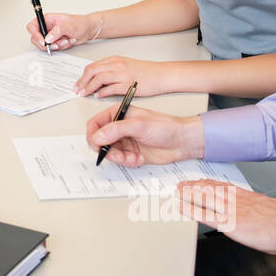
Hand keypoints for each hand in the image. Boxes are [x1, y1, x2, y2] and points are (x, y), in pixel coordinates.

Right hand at [25, 12, 102, 51]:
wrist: (88, 30)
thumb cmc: (80, 23)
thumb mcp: (68, 25)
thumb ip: (57, 31)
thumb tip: (48, 38)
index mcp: (47, 19)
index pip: (33, 26)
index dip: (35, 34)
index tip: (43, 41)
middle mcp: (47, 27)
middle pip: (36, 38)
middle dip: (46, 44)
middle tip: (55, 45)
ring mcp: (51, 35)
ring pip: (44, 45)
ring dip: (55, 46)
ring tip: (65, 41)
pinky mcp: (55, 41)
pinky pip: (53, 48)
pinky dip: (60, 47)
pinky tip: (68, 41)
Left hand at [75, 56, 169, 97]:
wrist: (162, 74)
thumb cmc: (146, 72)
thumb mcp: (126, 66)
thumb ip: (112, 70)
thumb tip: (98, 80)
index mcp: (115, 60)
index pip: (92, 66)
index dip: (82, 76)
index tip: (78, 84)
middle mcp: (117, 65)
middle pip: (92, 71)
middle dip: (82, 81)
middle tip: (77, 90)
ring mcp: (123, 74)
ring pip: (99, 78)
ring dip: (89, 87)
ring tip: (84, 94)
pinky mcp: (129, 84)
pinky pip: (111, 88)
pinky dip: (102, 92)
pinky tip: (98, 96)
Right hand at [85, 103, 202, 166]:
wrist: (182, 142)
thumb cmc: (166, 127)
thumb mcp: (139, 125)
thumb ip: (116, 130)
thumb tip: (97, 137)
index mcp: (118, 113)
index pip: (95, 124)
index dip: (93, 135)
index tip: (98, 145)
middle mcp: (118, 127)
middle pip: (99, 141)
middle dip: (108, 151)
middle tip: (118, 155)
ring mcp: (123, 140)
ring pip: (109, 153)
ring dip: (120, 158)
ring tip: (132, 157)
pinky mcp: (129, 152)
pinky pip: (119, 160)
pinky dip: (127, 162)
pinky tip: (139, 158)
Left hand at [173, 180, 275, 254]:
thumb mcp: (270, 211)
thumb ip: (258, 211)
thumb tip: (254, 217)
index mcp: (248, 197)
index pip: (223, 187)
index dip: (208, 184)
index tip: (199, 182)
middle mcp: (237, 200)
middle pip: (211, 189)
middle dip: (194, 186)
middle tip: (182, 185)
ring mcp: (232, 210)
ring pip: (205, 197)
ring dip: (188, 194)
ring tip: (177, 192)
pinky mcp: (229, 223)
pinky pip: (205, 215)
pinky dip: (191, 210)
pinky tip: (181, 207)